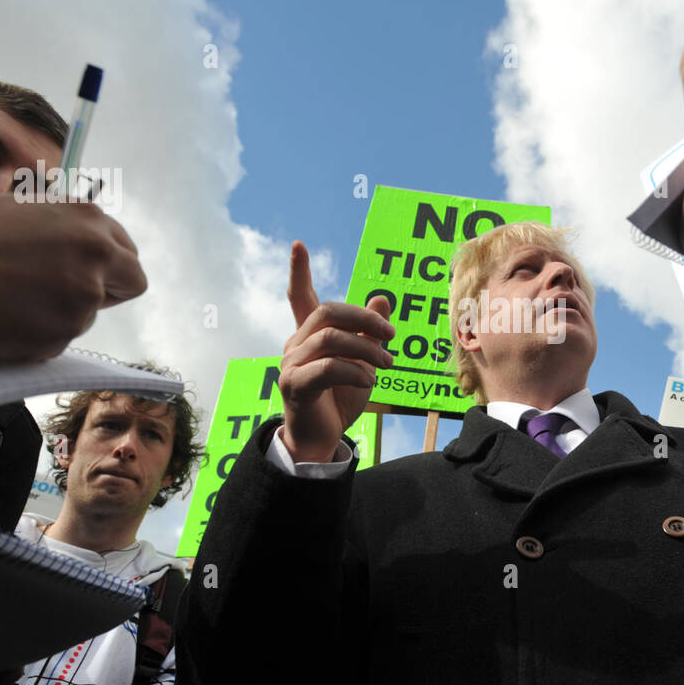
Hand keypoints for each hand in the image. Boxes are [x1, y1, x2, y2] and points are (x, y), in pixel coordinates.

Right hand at [0, 194, 146, 360]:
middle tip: (70, 296)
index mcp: (86, 219)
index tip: (92, 272)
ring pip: (87, 315)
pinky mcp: (62, 335)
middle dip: (109, 290)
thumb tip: (75, 249)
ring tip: (7, 301)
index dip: (108, 264)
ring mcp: (83, 298)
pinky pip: (56, 341)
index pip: (124, 250)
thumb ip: (60, 231)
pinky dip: (34, 336)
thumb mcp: (20, 212)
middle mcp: (96, 256)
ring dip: (59, 314)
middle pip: (132, 282)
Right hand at [278, 240, 393, 462]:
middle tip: (392, 337)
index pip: (300, 297)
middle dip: (365, 320)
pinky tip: (367, 382)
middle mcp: (295, 344)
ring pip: (332, 338)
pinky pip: (329, 367)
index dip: (300, 272)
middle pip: (328, 312)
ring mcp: (291, 364)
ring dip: (367, 349)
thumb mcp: (363, 363)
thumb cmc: (339, 400)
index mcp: (309, 335)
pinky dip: (355, 371)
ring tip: (388, 364)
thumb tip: (382, 299)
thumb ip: (369, 333)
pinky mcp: (294, 385)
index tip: (299, 245)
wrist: (321, 439)